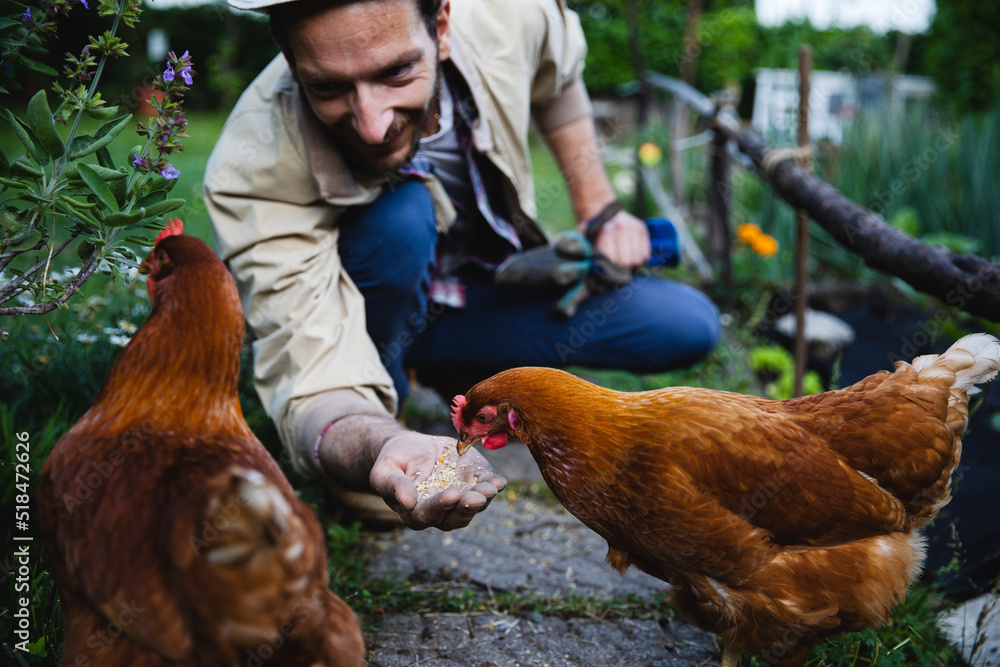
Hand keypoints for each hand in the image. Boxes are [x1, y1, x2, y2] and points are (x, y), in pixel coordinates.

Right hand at [369, 431, 506, 530]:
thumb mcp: (385, 471)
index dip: (441, 506)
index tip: (451, 494)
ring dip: (484, 498)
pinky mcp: (473, 482)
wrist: (411, 447)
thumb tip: (407, 502)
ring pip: (474, 506)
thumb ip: (393, 486)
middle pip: (456, 517)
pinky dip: (494, 486)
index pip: (429, 514)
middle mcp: (442, 511)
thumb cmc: (394, 461)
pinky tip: (500, 481)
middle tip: (476, 497)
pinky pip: (486, 488)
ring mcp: (460, 498)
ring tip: (490, 488)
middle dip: (467, 507)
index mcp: (416, 513)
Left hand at [587, 210, 650, 269]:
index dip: (610, 270)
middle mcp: (621, 228)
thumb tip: (590, 268)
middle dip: (622, 269)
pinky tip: (632, 256)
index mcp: (605, 232)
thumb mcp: (583, 240)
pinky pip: (646, 253)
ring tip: (624, 262)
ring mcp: (633, 227)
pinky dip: (640, 259)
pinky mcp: (642, 228)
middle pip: (627, 262)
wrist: (599, 210)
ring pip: (638, 259)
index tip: (606, 270)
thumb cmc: (591, 231)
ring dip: (632, 265)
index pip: (613, 261)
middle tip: (616, 268)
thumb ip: (585, 252)